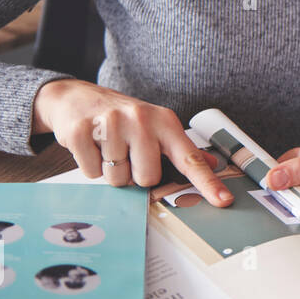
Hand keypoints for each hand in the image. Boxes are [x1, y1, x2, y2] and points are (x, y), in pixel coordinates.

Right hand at [31, 79, 232, 205]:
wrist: (76, 97)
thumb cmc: (122, 118)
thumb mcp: (156, 126)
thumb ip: (181, 149)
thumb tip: (212, 164)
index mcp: (165, 122)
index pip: (190, 158)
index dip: (208, 182)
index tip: (223, 201)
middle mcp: (141, 120)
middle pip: (148, 178)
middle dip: (135, 175)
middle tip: (127, 155)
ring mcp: (110, 123)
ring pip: (118, 179)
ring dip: (111, 171)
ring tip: (107, 148)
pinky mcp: (82, 131)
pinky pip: (92, 172)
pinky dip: (91, 167)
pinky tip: (91, 147)